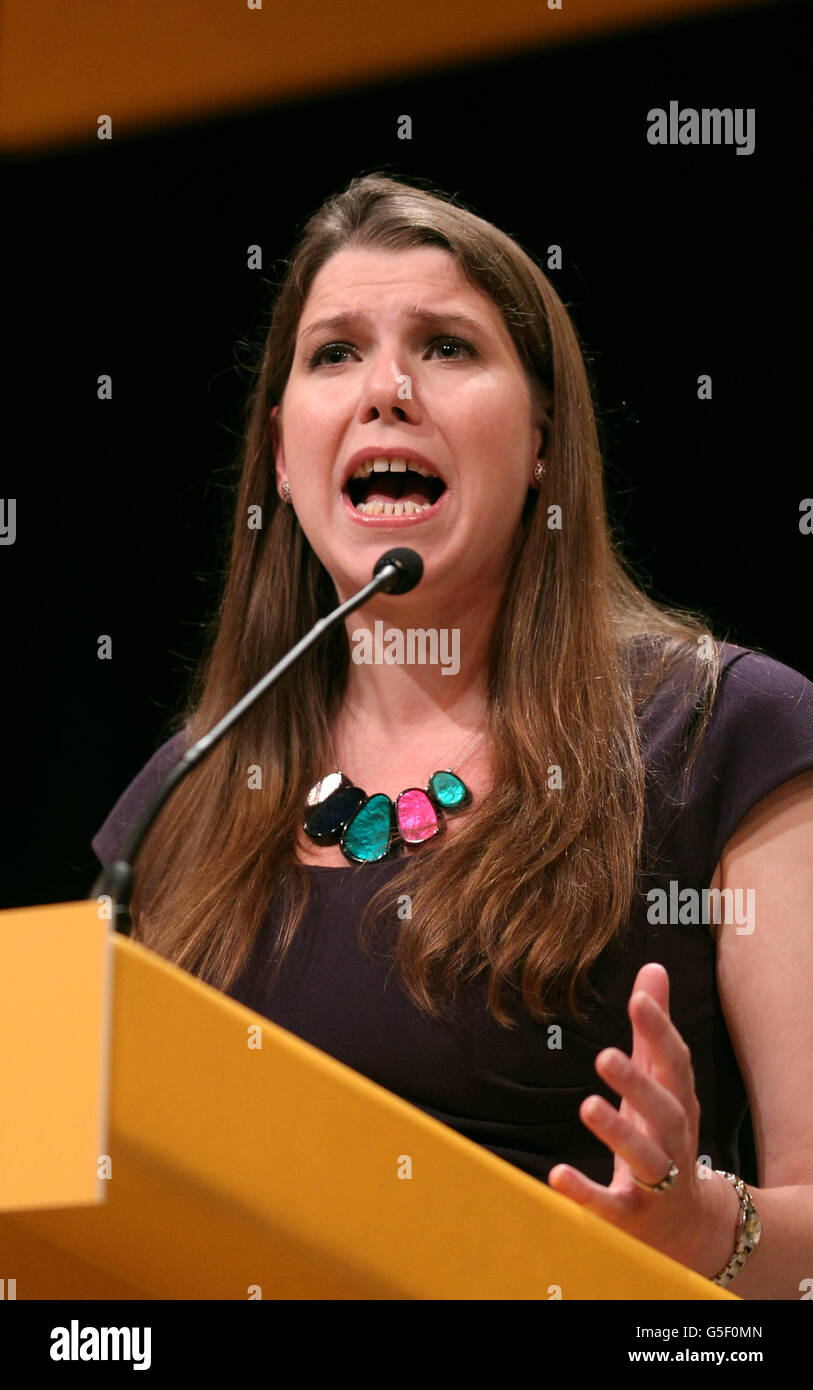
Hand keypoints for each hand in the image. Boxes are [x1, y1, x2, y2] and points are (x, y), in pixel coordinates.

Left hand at [548, 962, 724, 1271]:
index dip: (660, 1031)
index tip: (639, 999)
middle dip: (638, 1084)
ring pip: (645, 1158)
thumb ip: (653, 1029)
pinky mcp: (634, 1216)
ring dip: (618, 1133)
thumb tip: (653, 966)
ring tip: (587, 1106)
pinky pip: (612, 1206)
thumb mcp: (663, 1084)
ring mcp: (659, 1182)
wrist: (690, 1227)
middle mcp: (674, 1141)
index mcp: (678, 1103)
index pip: (675, 1064)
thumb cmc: (666, 1138)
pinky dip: (586, 1193)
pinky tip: (557, 1174)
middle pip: (666, 1111)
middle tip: (605, 1055)